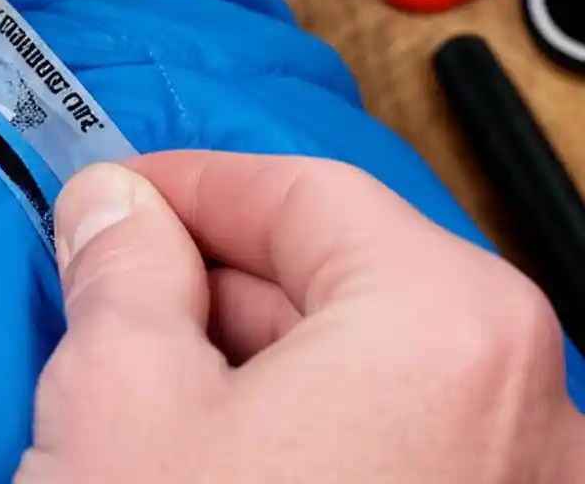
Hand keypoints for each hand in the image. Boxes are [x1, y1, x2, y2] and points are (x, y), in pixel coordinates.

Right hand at [18, 152, 584, 482]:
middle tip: (112, 280)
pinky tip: (212, 453)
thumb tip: (113, 209)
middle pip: (345, 278)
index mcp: (446, 330)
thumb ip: (122, 268)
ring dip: (249, 355)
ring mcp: (515, 481)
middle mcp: (524, 403)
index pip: (307, 192)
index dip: (189, 182)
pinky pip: (393, 438)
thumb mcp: (120, 398)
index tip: (116, 191)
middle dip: (213, 275)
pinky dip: (302, 425)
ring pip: (368, 365)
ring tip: (147, 381)